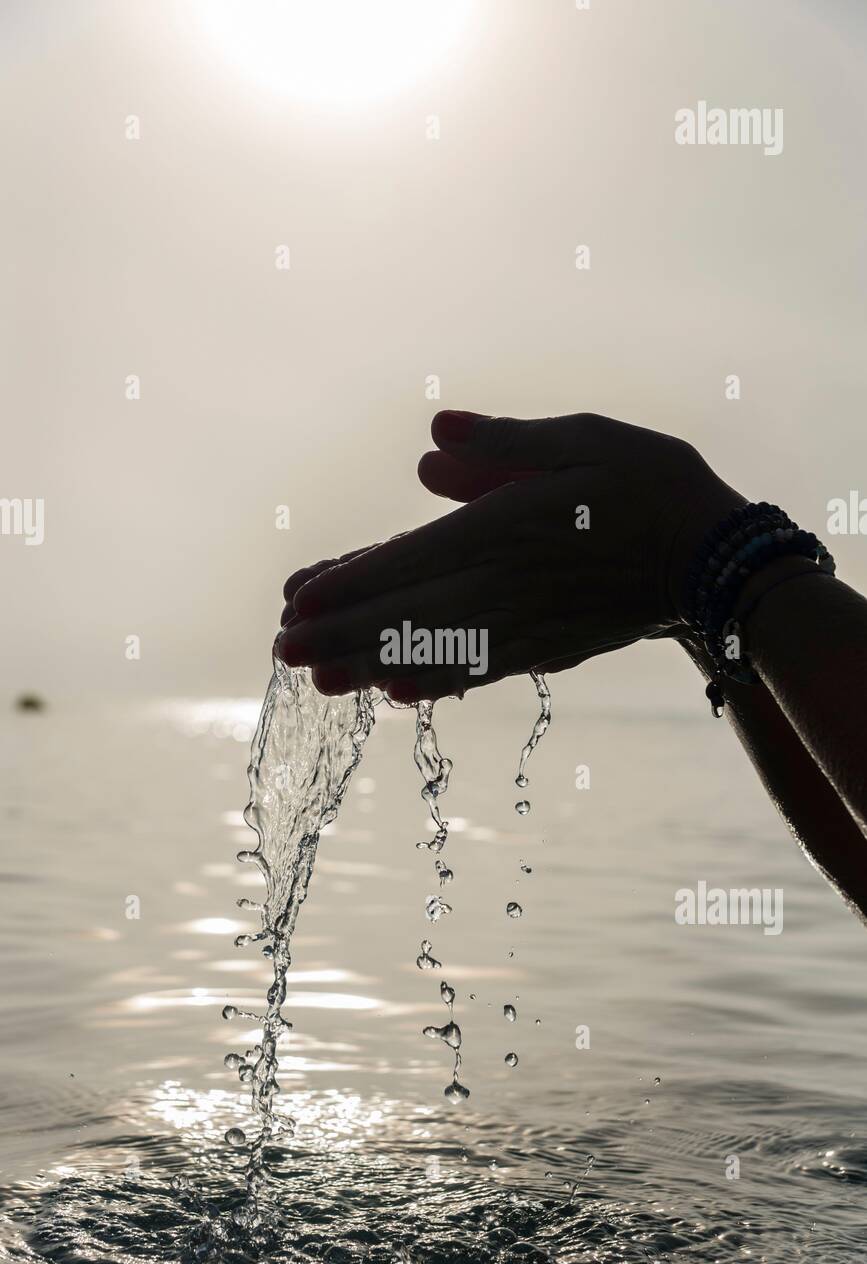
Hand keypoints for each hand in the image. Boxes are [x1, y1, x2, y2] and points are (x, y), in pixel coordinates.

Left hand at [277, 411, 743, 699]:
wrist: (717, 559)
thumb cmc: (648, 485)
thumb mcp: (582, 438)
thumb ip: (502, 444)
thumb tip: (428, 449)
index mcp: (508, 528)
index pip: (409, 561)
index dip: (347, 585)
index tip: (295, 601)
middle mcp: (508, 586)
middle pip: (408, 616)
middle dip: (341, 635)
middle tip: (282, 652)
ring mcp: (528, 627)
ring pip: (435, 652)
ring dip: (371, 665)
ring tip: (319, 680)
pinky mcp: (547, 651)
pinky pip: (480, 671)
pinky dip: (434, 683)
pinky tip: (398, 693)